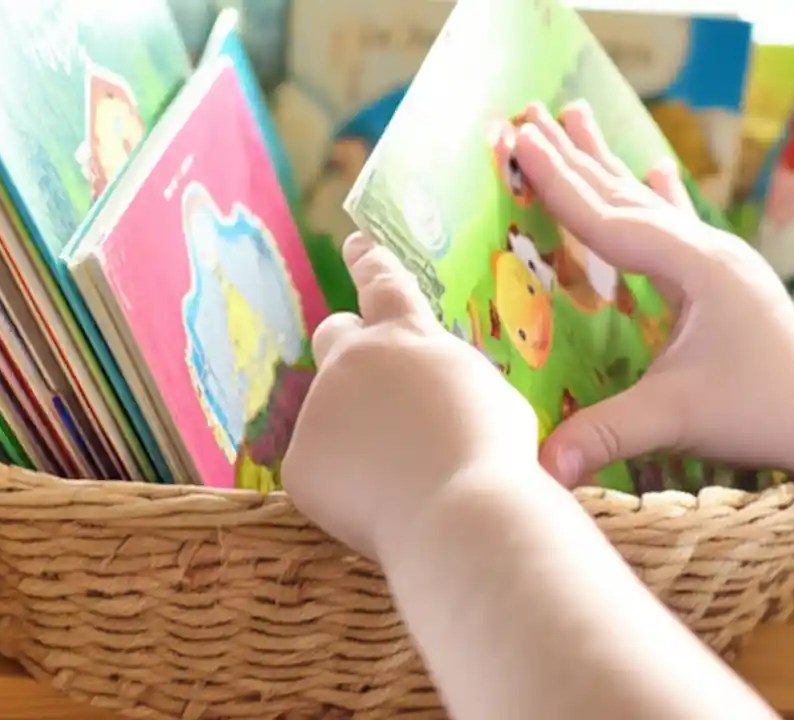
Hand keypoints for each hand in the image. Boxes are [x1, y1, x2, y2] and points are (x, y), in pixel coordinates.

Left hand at [282, 233, 541, 559]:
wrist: (459, 514)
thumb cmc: (493, 454)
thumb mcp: (485, 392)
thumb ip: (445, 378)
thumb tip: (429, 395)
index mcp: (407, 335)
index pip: (382, 279)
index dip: (369, 259)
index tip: (356, 244)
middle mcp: (353, 358)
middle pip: (333, 334)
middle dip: (348, 352)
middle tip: (373, 389)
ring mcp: (319, 407)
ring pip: (331, 412)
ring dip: (358, 431)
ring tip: (404, 476)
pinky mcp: (300, 459)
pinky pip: (319, 467)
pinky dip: (343, 483)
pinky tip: (381, 506)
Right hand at [511, 101, 793, 486]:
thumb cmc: (757, 414)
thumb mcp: (675, 420)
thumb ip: (606, 433)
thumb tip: (538, 466)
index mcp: (697, 268)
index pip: (611, 221)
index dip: (560, 184)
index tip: (521, 144)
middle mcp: (708, 250)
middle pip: (625, 194)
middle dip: (573, 156)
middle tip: (528, 117)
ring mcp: (719, 258)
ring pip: (649, 200)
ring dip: (607, 162)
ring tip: (575, 115)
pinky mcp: (723, 276)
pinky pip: (678, 220)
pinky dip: (657, 191)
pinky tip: (656, 165)